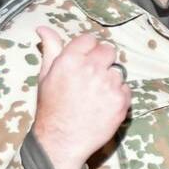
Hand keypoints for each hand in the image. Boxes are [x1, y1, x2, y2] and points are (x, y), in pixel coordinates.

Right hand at [32, 26, 131, 168]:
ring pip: (117, 71)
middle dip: (102, 60)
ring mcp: (108, 84)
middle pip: (109, 50)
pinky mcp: (121, 100)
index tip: (84, 60)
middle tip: (93, 76)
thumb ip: (50, 49)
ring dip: (110, 79)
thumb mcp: (46, 76)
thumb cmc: (51, 108)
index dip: (87, 49)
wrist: (62, 140)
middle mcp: (91, 69)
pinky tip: (103, 104)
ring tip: (95, 94)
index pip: (90, 39)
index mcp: (70, 60)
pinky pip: (125, 88)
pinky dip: (118, 95)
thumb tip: (43, 28)